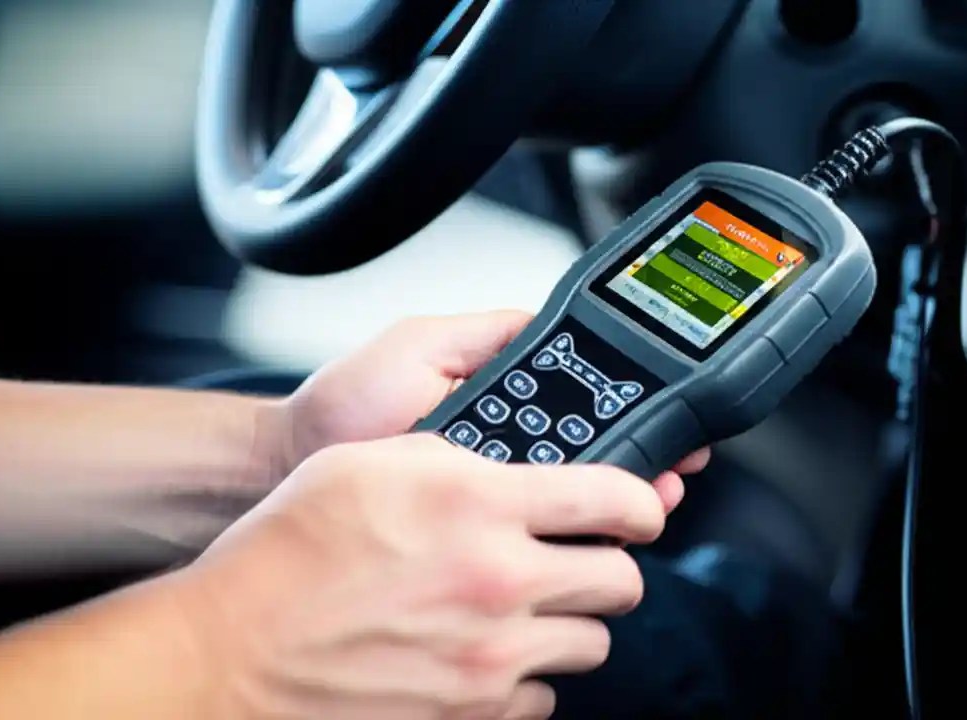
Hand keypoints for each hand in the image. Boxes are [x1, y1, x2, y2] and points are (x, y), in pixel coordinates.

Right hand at [177, 434, 667, 719]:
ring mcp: (491, 656)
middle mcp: (500, 581)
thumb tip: (508, 473)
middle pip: (622, 580)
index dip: (642, 501)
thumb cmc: (287, 552)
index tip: (641, 509)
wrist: (232, 655)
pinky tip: (484, 657)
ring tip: (523, 611)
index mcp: (480, 504)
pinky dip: (525, 679)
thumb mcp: (370, 462)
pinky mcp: (474, 713)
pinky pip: (542, 699)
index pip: (615, 498)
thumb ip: (455, 459)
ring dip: (567, 624)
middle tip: (580, 560)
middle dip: (608, 566)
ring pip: (592, 644)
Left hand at [272, 310, 709, 510]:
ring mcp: (493, 499)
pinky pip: (532, 539)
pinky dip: (567, 540)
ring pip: (573, 504)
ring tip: (648, 501)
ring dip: (617, 503)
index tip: (672, 420)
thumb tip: (548, 317)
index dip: (634, 411)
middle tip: (674, 468)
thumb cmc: (345, 405)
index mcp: (503, 399)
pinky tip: (594, 538)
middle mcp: (507, 454)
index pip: (587, 404)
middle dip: (641, 463)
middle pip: (593, 461)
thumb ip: (487, 331)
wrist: (292, 467)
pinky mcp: (475, 540)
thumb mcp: (422, 342)